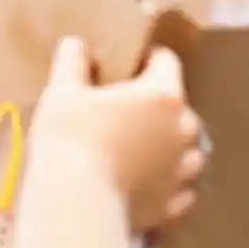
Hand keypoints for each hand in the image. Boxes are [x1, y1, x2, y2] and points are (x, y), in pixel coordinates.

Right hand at [29, 37, 206, 230]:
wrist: (77, 202)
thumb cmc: (71, 139)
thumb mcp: (62, 91)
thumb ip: (72, 62)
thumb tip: (76, 45)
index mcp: (163, 94)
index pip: (166, 61)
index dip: (146, 58)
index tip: (126, 65)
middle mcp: (184, 129)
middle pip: (177, 106)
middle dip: (154, 106)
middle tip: (121, 111)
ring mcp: (183, 169)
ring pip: (185, 148)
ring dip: (166, 144)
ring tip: (135, 147)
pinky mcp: (175, 202)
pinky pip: (178, 186)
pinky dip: (164, 181)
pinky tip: (140, 180)